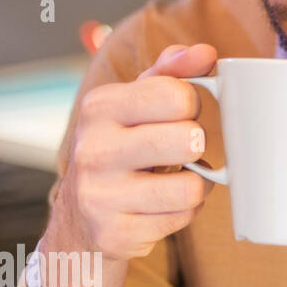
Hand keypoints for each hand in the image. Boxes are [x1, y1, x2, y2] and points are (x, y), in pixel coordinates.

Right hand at [48, 43, 219, 265]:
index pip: (178, 95)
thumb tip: (205, 52)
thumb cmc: (122, 145)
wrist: (82, 216)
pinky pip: (183, 216)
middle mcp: (93, 150)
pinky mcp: (116, 233)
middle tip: (180, 148)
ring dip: (195, 183)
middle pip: (190, 139)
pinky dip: (183, 211)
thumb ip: (172, 72)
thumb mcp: (136, 102)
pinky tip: (161, 204)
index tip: (179, 114)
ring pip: (192, 186)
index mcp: (100, 107)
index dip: (191, 105)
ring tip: (174, 178)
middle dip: (196, 145)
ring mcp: (101, 196)